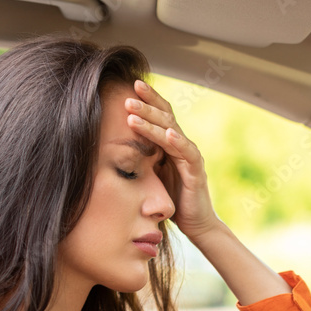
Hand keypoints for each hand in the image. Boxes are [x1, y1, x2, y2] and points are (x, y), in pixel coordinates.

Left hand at [124, 80, 220, 240]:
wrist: (195, 223)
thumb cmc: (172, 198)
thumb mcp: (152, 173)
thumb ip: (142, 157)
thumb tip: (114, 146)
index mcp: (170, 143)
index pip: (159, 115)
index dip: (146, 100)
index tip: (127, 87)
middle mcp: (182, 145)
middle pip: (165, 116)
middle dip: (146, 105)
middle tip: (126, 95)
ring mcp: (190, 156)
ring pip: (171, 131)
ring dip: (152, 121)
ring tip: (132, 112)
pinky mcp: (196, 171)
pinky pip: (188, 153)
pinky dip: (178, 142)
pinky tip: (168, 134)